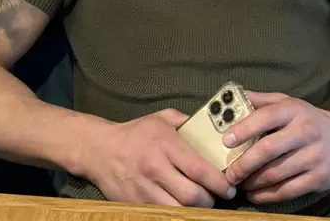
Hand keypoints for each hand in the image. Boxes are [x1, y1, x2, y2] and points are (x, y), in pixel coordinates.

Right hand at [81, 109, 235, 206]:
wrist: (100, 149)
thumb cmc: (136, 132)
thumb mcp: (161, 118)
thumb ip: (186, 122)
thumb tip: (211, 130)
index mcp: (165, 144)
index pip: (199, 169)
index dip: (219, 182)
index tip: (229, 187)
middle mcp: (155, 167)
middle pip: (192, 196)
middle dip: (210, 200)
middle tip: (217, 197)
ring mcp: (144, 189)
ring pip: (179, 210)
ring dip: (195, 211)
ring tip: (201, 203)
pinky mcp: (135, 204)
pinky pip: (162, 215)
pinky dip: (176, 215)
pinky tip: (182, 208)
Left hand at [224, 92, 329, 204]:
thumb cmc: (308, 119)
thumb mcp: (288, 103)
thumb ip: (261, 101)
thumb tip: (232, 97)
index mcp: (294, 110)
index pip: (266, 117)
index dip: (245, 128)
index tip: (226, 140)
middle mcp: (306, 132)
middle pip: (269, 150)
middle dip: (244, 164)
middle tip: (228, 173)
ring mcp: (314, 157)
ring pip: (276, 173)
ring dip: (253, 181)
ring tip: (239, 183)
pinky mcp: (319, 179)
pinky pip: (288, 190)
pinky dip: (268, 195)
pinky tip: (255, 194)